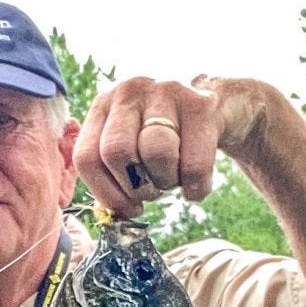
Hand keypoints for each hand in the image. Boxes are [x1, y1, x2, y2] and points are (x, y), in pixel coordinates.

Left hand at [74, 76, 272, 217]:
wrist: (218, 106)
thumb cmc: (165, 138)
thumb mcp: (131, 148)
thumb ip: (112, 177)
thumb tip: (111, 215)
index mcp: (103, 106)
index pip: (86, 157)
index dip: (106, 193)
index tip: (128, 207)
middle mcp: (130, 92)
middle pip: (117, 152)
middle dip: (136, 186)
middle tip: (152, 191)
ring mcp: (166, 91)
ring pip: (156, 152)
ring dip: (166, 182)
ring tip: (173, 178)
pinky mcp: (201, 103)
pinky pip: (194, 163)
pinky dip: (195, 187)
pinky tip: (196, 185)